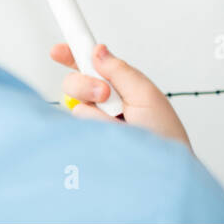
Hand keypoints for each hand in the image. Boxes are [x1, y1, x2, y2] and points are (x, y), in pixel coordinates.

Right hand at [49, 42, 192, 151]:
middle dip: (85, 84)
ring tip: (119, 125)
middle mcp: (104, 103)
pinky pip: (79, 127)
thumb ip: (121, 71)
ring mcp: (94, 124)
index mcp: (120, 86)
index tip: (58, 50)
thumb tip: (99, 50)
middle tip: (104, 95)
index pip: (90, 66)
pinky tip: (109, 135)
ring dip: (97, 112)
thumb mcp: (146, 95)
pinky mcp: (88, 140)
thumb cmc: (164, 136)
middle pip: (74, 83)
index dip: (73, 55)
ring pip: (76, 106)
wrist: (162, 173)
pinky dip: (94, 127)